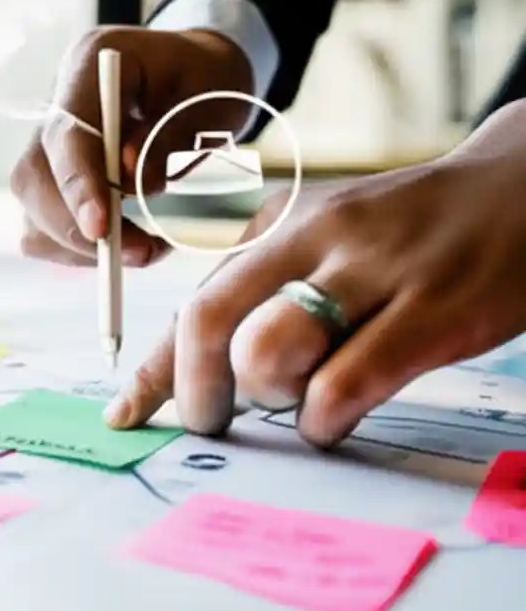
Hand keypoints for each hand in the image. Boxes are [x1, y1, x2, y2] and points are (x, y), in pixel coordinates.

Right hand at [12, 26, 253, 266]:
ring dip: (78, 244)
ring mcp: (48, 140)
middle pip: (34, 176)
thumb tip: (128, 182)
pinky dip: (79, 247)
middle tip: (141, 251)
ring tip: (145, 248)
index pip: (66, 132)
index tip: (101, 228)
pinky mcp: (52, 174)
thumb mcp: (209, 98)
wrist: (195, 74)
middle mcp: (56, 101)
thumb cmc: (205, 79)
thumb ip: (169, 136)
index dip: (78, 184)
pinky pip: (44, 224)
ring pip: (32, 206)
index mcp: (91, 65)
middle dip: (76, 227)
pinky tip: (124, 243)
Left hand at [105, 100, 525, 446]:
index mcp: (281, 223)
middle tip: (210, 422)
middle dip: (194, 389)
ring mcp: (375, 271)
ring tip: (296, 406)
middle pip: (210, 321)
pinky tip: (331, 423)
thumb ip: (267, 281)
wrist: (525, 187)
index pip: (195, 299)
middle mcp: (316, 238)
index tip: (125, 414)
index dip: (152, 366)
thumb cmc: (412, 228)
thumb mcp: (328, 232)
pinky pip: (348, 382)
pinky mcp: (434, 311)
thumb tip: (195, 356)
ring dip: (268, 400)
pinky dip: (323, 420)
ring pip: (271, 353)